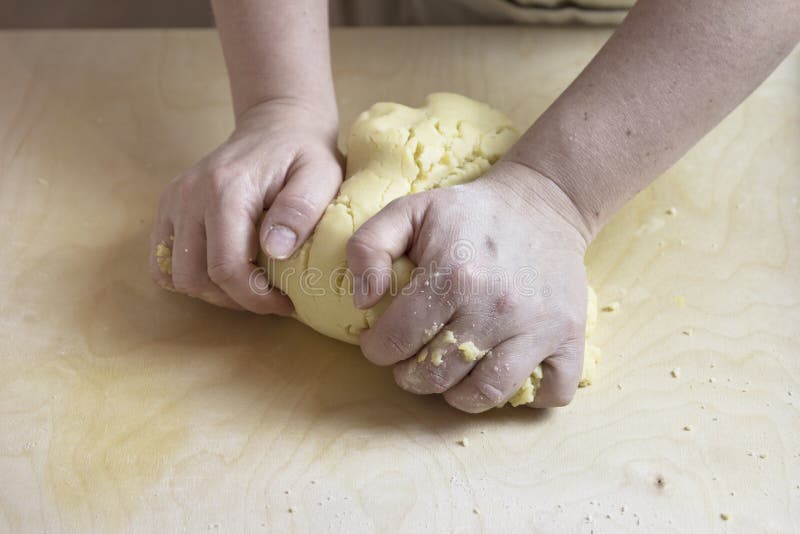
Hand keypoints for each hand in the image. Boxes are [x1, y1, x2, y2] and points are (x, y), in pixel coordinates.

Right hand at [150, 99, 341, 312]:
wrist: (277, 126)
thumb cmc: (304, 154)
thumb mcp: (319, 177)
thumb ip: (299, 211)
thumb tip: (273, 250)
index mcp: (225, 191)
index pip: (225, 267)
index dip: (254, 297)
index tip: (284, 303)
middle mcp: (189, 196)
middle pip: (195, 277)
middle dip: (234, 299)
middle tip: (268, 296)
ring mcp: (173, 201)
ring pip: (174, 274)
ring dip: (211, 291)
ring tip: (248, 284)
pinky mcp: (168, 207)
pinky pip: (162, 260)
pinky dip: (189, 275)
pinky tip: (223, 270)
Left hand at [346, 161, 591, 411]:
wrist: (545, 202)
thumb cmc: (470, 213)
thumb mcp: (409, 210)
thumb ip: (368, 246)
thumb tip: (364, 302)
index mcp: (452, 275)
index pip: (396, 340)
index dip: (377, 349)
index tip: (380, 343)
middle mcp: (495, 307)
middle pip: (436, 376)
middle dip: (411, 376)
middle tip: (411, 360)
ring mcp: (537, 327)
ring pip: (486, 394)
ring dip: (459, 394)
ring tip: (451, 373)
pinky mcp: (569, 337)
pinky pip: (549, 393)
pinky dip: (527, 395)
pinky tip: (504, 371)